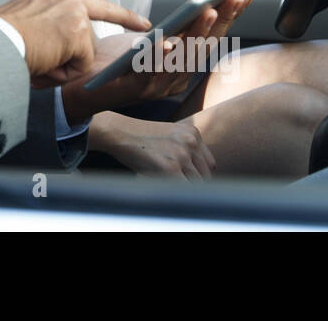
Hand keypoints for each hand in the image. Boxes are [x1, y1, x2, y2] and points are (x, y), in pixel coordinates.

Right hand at [0, 0, 151, 87]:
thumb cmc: (0, 38)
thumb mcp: (29, 21)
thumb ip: (54, 26)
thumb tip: (74, 55)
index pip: (95, 3)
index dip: (123, 16)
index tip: (144, 24)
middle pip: (88, 34)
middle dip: (74, 54)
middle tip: (51, 59)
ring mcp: (75, 12)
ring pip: (82, 53)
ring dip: (62, 64)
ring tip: (35, 58)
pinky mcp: (78, 31)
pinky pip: (80, 66)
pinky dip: (63, 72)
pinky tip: (43, 63)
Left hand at [60, 0, 252, 122]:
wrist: (80, 87)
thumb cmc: (115, 61)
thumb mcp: (149, 40)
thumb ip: (172, 31)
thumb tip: (200, 6)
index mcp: (182, 67)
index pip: (211, 40)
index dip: (228, 18)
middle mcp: (176, 80)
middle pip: (204, 48)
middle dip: (222, 20)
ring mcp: (157, 88)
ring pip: (183, 61)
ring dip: (197, 34)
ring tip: (207, 11)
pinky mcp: (133, 91)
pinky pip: (151, 74)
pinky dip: (160, 57)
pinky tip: (169, 41)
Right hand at [89, 112, 214, 178]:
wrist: (118, 132)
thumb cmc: (139, 139)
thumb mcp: (169, 137)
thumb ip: (186, 151)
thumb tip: (198, 179)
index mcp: (193, 133)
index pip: (209, 165)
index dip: (199, 176)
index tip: (188, 183)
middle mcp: (191, 141)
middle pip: (205, 176)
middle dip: (193, 185)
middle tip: (176, 187)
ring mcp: (182, 154)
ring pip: (196, 185)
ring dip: (183, 190)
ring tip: (166, 186)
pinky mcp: (170, 167)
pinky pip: (184, 190)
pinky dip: (176, 194)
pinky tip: (163, 188)